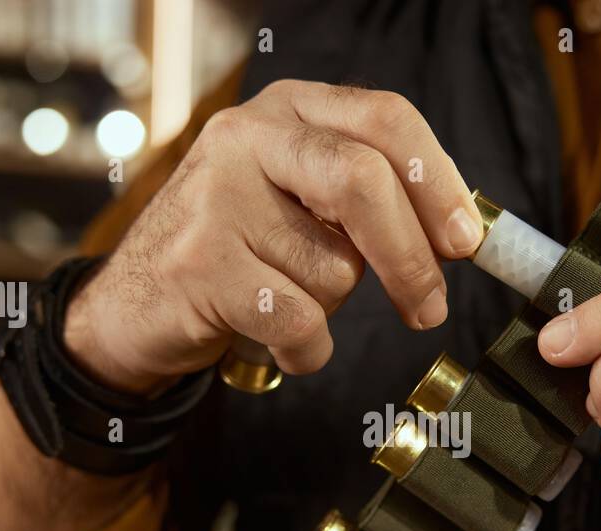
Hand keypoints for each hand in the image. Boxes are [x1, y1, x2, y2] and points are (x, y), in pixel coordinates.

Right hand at [65, 80, 482, 392]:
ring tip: (282, 300)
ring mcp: (216, 198)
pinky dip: (305, 348)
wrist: (132, 308)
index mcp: (287, 113)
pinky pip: (300, 320)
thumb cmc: (238, 256)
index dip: (438, 181)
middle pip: (363, 182)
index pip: (386, 120)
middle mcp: (247, 138)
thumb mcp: (301, 204)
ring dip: (329, 309)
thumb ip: (368, 202)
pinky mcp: (201, 264)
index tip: (467, 241)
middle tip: (429, 309)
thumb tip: (457, 233)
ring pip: (334, 269)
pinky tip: (275, 338)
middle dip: (410, 258)